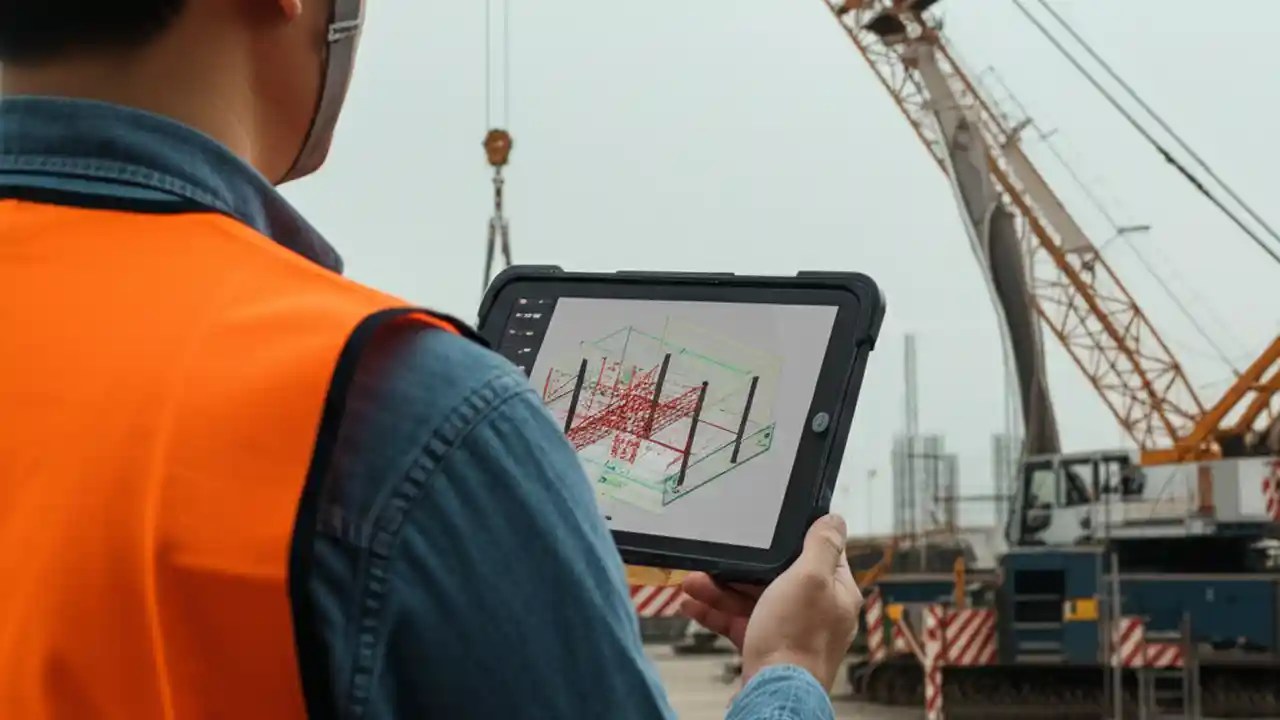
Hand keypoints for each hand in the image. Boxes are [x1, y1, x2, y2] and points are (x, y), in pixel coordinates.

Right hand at [679, 514, 861, 690]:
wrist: (774, 694)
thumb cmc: (796, 638)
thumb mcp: (810, 578)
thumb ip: (822, 546)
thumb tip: (835, 519)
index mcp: (836, 592)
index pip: (819, 554)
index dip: (791, 540)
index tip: (765, 530)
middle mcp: (816, 611)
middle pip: (778, 576)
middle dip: (740, 568)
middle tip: (713, 559)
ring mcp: (790, 631)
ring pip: (753, 599)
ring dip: (720, 589)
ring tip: (691, 583)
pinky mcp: (767, 648)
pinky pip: (740, 622)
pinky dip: (716, 613)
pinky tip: (691, 605)